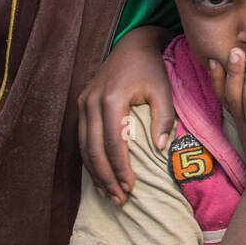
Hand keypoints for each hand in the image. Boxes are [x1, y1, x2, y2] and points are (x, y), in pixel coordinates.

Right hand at [78, 25, 174, 205]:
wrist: (134, 44)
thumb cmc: (152, 68)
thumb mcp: (164, 90)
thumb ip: (163, 119)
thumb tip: (159, 149)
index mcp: (111, 99)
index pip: (113, 143)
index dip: (120, 169)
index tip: (131, 188)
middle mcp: (91, 102)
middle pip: (93, 150)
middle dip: (106, 178)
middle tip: (120, 200)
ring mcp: (83, 103)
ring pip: (83, 147)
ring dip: (95, 173)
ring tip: (109, 194)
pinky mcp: (81, 104)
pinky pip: (82, 138)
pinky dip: (90, 160)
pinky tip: (100, 176)